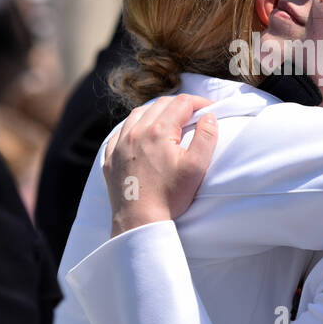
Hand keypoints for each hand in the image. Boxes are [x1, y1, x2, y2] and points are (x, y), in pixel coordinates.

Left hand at [102, 94, 217, 236]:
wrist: (139, 221)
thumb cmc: (169, 196)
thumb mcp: (196, 168)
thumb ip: (206, 138)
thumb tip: (209, 117)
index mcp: (158, 131)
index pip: (182, 103)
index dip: (200, 102)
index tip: (211, 110)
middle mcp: (136, 132)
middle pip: (160, 105)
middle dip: (180, 105)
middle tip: (194, 114)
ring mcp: (120, 145)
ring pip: (138, 114)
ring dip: (156, 111)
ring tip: (169, 119)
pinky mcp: (111, 158)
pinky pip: (120, 132)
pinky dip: (133, 126)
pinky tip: (140, 134)